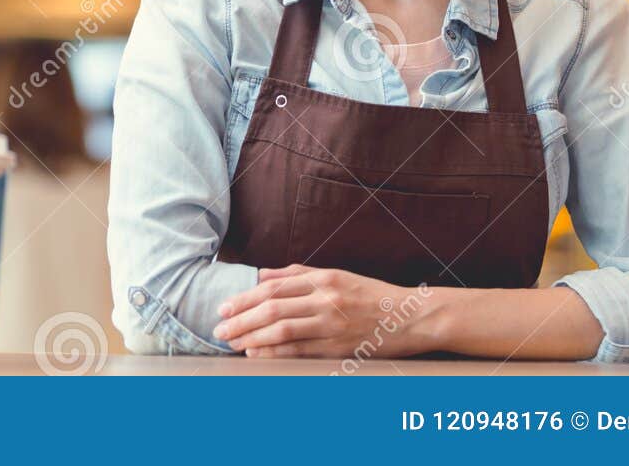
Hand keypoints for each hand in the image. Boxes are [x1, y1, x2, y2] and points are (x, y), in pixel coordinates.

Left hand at [213, 263, 433, 358]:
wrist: (409, 318)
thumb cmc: (370, 296)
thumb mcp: (337, 275)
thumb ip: (299, 275)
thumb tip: (264, 275)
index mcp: (324, 278)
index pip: (274, 286)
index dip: (245, 296)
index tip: (225, 305)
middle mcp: (325, 298)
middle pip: (273, 307)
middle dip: (241, 317)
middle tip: (219, 326)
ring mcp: (332, 324)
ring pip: (282, 328)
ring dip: (252, 335)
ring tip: (231, 340)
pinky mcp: (338, 347)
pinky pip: (299, 350)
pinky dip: (274, 351)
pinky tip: (256, 353)